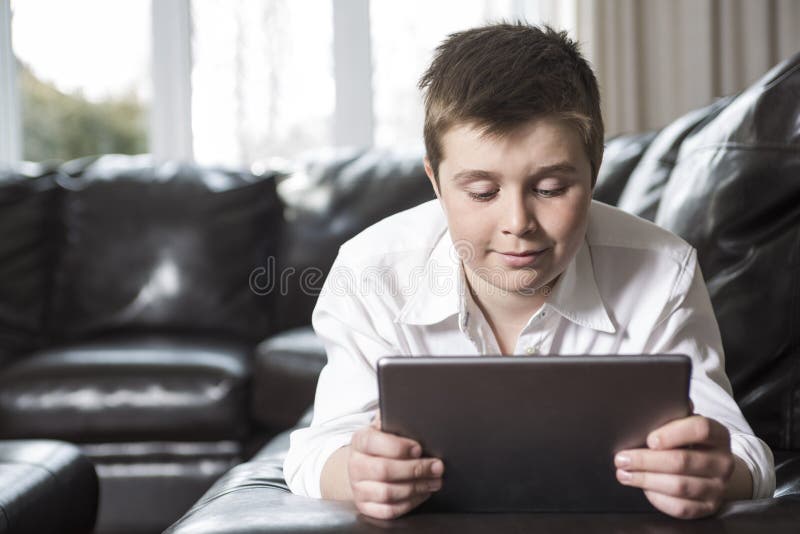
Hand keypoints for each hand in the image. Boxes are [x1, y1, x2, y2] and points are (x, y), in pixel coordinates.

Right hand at [348, 410, 444, 518]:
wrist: (363, 467)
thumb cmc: (382, 444)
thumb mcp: (385, 427)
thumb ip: (396, 420)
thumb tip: (415, 409)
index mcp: (360, 440)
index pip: (375, 442)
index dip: (399, 447)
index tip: (419, 449)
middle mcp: (355, 464)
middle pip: (384, 470)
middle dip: (416, 469)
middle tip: (437, 466)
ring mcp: (358, 488)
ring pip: (388, 493)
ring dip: (417, 488)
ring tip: (435, 481)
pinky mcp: (365, 506)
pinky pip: (389, 510)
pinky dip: (410, 503)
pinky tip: (422, 493)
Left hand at [614, 415, 737, 518]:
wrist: (713, 469)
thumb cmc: (690, 442)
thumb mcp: (685, 424)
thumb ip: (672, 415)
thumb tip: (653, 403)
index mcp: (718, 434)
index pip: (700, 429)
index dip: (673, 434)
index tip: (649, 440)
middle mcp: (723, 461)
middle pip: (683, 461)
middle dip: (646, 460)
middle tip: (622, 458)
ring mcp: (718, 487)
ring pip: (679, 486)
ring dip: (646, 480)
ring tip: (624, 473)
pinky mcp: (709, 507)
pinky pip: (681, 507)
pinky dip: (658, 498)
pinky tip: (643, 488)